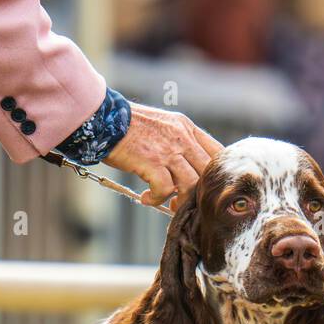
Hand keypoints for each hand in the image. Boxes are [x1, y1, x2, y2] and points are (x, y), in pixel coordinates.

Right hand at [103, 103, 222, 208]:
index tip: (206, 187)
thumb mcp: (163, 125)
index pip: (217, 152)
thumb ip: (178, 142)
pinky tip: (146, 198)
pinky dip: (156, 199)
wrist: (105, 118)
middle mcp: (182, 137)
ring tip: (169, 204)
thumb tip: (186, 169)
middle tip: (186, 202)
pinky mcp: (152, 162)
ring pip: (191, 184)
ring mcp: (169, 150)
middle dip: (200, 193)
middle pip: (207, 172)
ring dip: (181, 200)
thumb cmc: (129, 126)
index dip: (216, 174)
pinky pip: (165, 190)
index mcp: (187, 128)